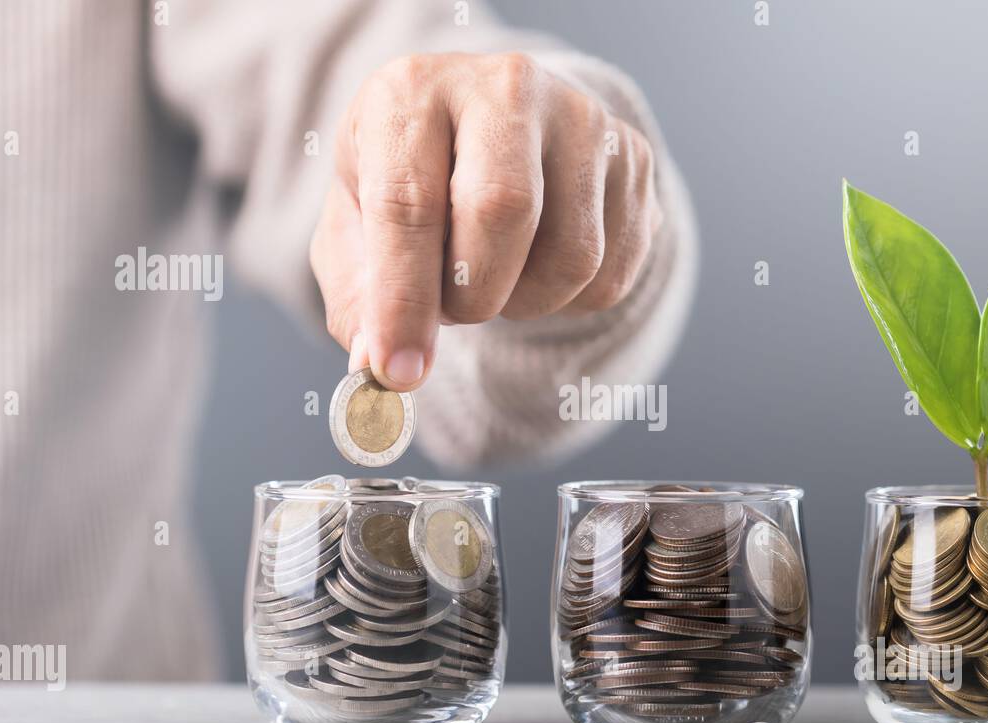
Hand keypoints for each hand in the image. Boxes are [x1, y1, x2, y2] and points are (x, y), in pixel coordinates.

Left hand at [311, 52, 661, 391]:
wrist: (487, 131)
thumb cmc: (412, 180)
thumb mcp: (356, 226)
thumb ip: (358, 299)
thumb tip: (380, 365)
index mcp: (412, 91)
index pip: (409, 203)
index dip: (403, 301)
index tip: (399, 369)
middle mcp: (504, 87)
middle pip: (503, 213)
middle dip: (473, 296)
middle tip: (454, 309)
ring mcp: (580, 118)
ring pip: (572, 256)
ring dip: (525, 304)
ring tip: (494, 279)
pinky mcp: (631, 157)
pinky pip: (614, 272)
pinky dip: (571, 301)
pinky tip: (538, 267)